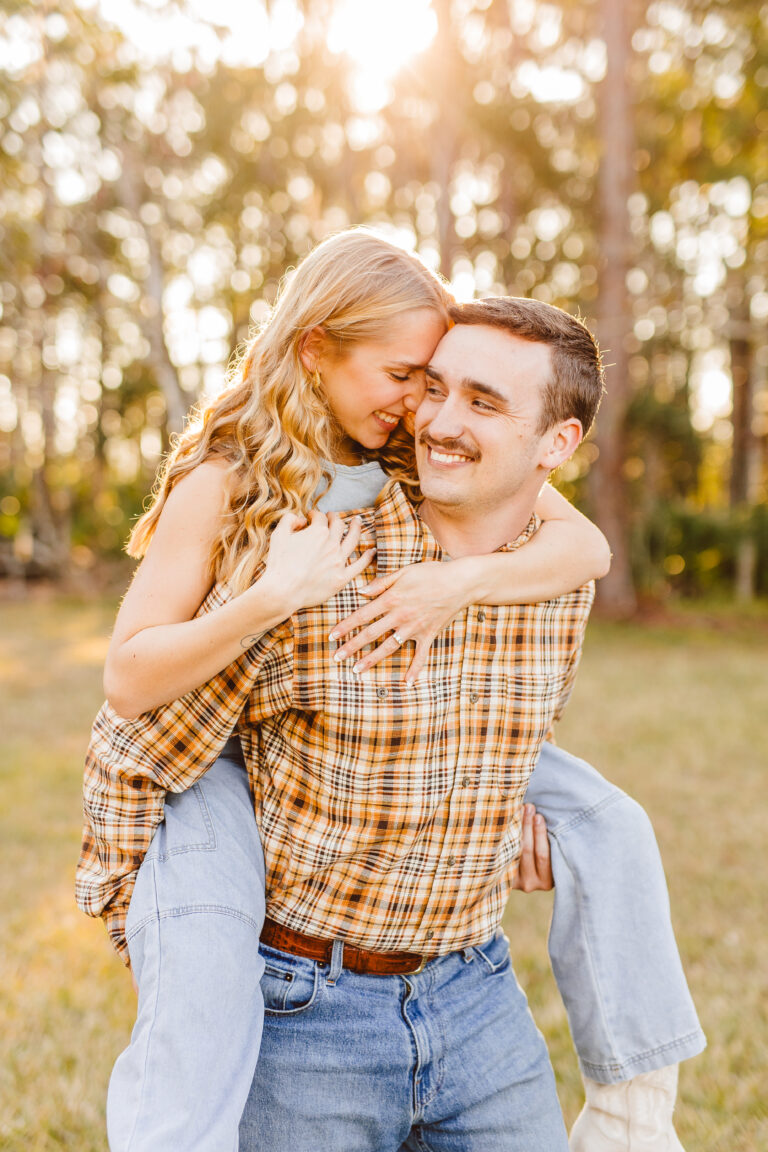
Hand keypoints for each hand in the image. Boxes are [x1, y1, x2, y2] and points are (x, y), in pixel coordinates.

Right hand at [263, 511, 375, 612]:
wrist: (283, 590)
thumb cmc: (279, 563)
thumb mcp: (278, 535)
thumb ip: (289, 520)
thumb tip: (301, 519)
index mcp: (318, 532)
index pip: (320, 518)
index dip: (315, 515)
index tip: (312, 517)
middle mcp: (331, 544)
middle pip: (339, 525)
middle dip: (335, 518)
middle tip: (333, 516)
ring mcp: (339, 561)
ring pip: (353, 539)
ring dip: (356, 528)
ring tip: (358, 522)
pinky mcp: (342, 578)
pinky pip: (360, 565)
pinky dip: (367, 557)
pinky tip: (372, 551)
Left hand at [329, 561, 468, 682]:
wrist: (460, 582)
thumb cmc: (431, 572)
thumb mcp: (404, 572)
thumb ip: (381, 583)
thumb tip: (360, 591)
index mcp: (391, 599)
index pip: (362, 615)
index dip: (345, 626)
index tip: (332, 636)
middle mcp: (400, 616)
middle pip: (371, 634)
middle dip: (352, 647)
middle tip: (336, 657)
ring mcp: (414, 628)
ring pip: (389, 648)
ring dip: (372, 660)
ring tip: (356, 670)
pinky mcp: (428, 635)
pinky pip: (421, 655)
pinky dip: (415, 670)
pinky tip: (407, 683)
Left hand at [510, 805, 553, 891]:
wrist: (524, 875)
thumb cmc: (544, 854)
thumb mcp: (551, 852)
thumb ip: (549, 840)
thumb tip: (540, 814)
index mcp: (548, 880)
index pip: (543, 855)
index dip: (540, 834)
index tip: (538, 815)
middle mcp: (531, 884)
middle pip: (527, 851)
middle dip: (527, 826)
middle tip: (527, 807)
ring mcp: (514, 881)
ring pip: (513, 850)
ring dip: (515, 827)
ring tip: (516, 809)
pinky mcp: (501, 877)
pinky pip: (502, 854)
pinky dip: (503, 836)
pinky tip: (505, 821)